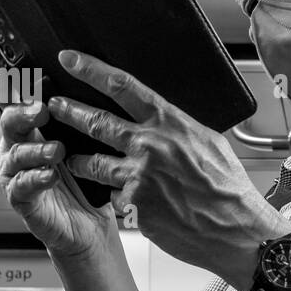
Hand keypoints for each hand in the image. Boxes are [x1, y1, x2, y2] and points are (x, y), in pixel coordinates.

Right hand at [0, 54, 114, 258]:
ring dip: (35, 149)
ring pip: (15, 155)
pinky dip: (36, 179)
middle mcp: (19, 149)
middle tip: (41, 111)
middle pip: (9, 123)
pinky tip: (50, 175)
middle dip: (22, 113)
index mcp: (31, 132)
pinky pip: (22, 187)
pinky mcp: (23, 201)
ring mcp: (17, 175)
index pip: (12, 101)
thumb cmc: (84, 183)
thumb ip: (75, 119)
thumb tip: (82, 83)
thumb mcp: (83, 145)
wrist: (89, 227)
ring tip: (55, 150)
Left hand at [49, 50, 287, 290]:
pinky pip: (113, 196)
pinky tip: (132, 201)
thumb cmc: (229, 189)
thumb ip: (180, 130)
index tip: (70, 60)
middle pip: (95, 121)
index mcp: (170, 124)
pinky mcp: (133, 205)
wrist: (235, 229)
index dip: (90, 70)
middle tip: (54, 107)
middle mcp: (150, 145)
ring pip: (92, 163)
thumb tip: (166, 123)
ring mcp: (138, 176)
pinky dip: (119, 197)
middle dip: (69, 111)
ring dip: (80, 162)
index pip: (122, 86)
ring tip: (75, 161)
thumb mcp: (211, 144)